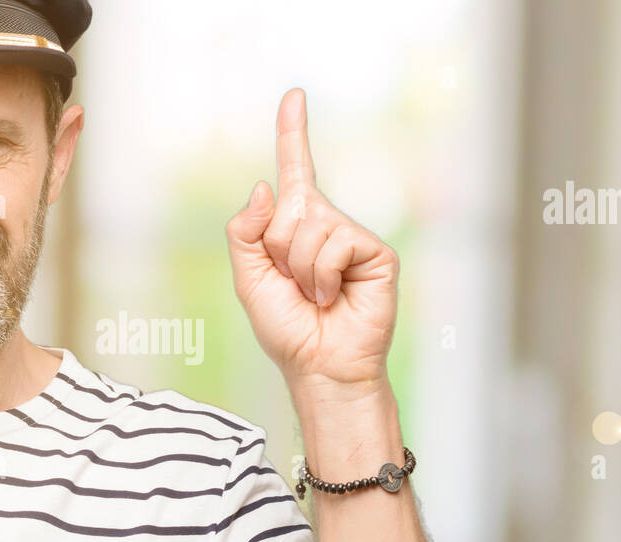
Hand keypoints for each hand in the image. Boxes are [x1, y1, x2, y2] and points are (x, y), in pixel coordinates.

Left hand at [225, 88, 400, 397]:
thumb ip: (245, 232)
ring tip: (314, 296)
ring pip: (309, 226)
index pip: (295, 171)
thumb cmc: (287, 329)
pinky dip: (323, 275)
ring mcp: (352, 236)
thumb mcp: (248, 279)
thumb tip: (266, 186)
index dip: (292, 133)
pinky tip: (333, 297)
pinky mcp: (375, 252)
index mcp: (294, 226)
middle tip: (293, 285)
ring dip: (300, 268)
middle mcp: (325, 223)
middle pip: (289, 205)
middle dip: (278, 249)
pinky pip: (334, 242)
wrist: (319, 367)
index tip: (293, 96)